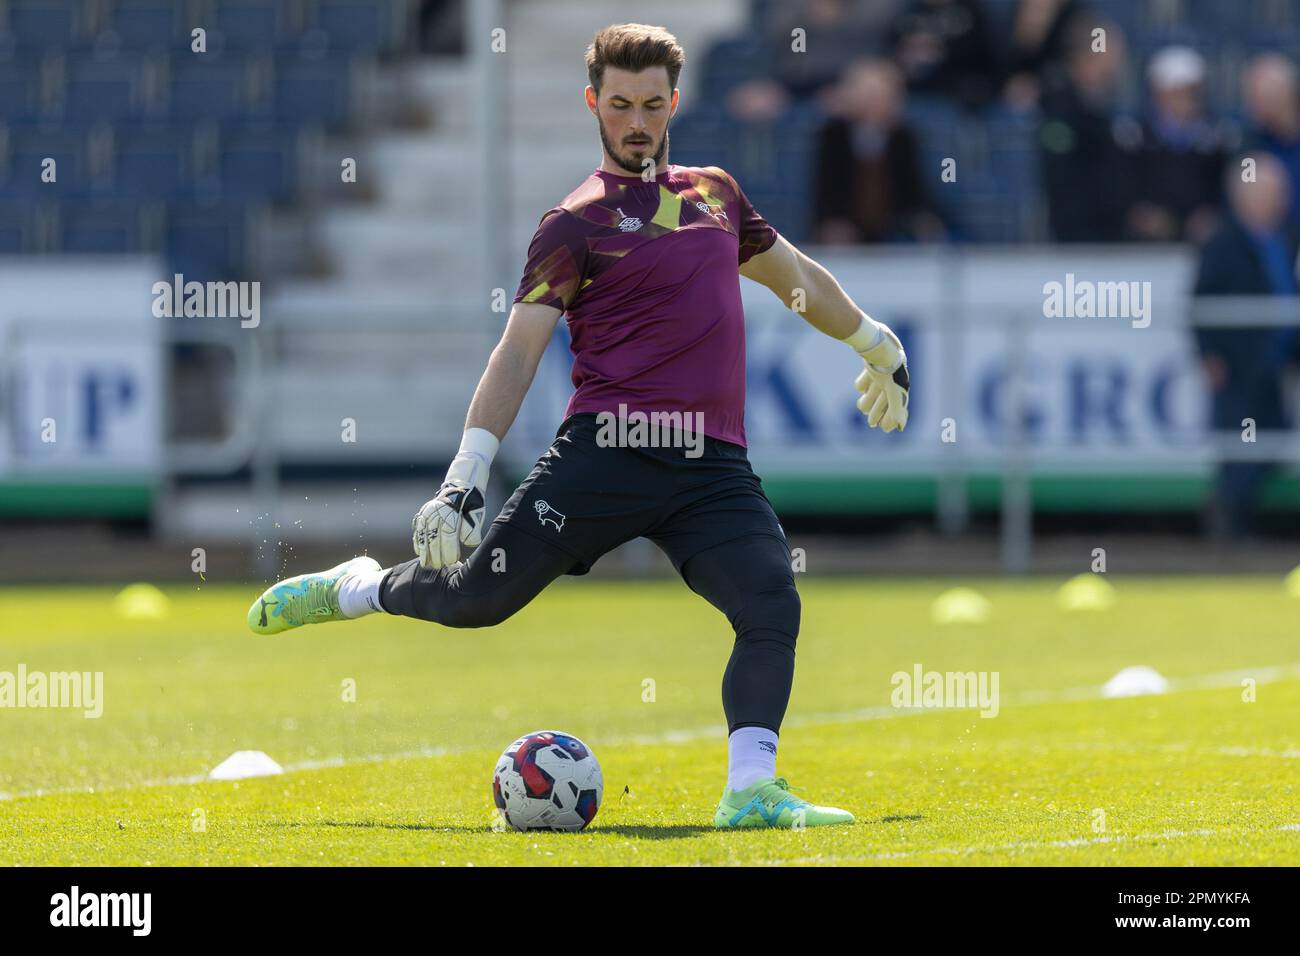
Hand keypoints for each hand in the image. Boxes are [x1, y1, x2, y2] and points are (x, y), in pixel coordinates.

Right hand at [412, 450, 490, 568]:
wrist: (461, 488)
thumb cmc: (471, 505)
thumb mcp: (475, 514)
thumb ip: (472, 529)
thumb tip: (469, 543)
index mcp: (450, 511)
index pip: (448, 534)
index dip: (449, 550)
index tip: (452, 562)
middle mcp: (435, 511)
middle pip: (434, 537)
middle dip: (436, 554)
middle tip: (439, 567)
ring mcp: (426, 512)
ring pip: (422, 535)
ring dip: (424, 551)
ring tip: (426, 564)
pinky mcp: (422, 514)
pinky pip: (417, 530)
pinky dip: (417, 542)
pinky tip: (419, 553)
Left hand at [853, 324, 909, 432]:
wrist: (881, 350)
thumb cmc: (891, 374)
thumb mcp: (895, 394)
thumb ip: (897, 412)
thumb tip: (901, 427)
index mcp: (899, 391)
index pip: (894, 412)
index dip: (889, 420)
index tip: (883, 427)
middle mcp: (890, 386)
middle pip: (881, 406)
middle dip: (876, 414)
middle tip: (871, 423)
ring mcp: (879, 378)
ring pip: (869, 397)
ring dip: (867, 402)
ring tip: (863, 404)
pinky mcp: (869, 370)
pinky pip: (861, 384)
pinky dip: (862, 385)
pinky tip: (864, 383)